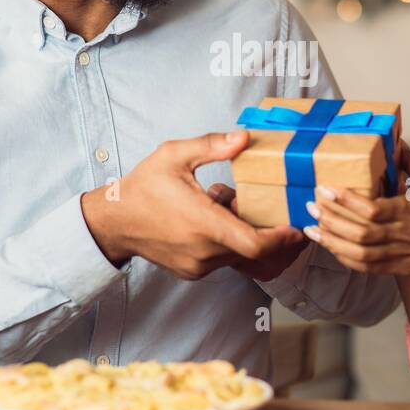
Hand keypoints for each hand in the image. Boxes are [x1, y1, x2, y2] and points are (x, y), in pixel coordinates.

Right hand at [81, 131, 303, 280]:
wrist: (114, 221)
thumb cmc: (143, 187)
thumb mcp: (174, 155)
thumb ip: (211, 145)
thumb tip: (243, 137)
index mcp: (203, 223)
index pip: (254, 244)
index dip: (281, 240)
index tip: (295, 227)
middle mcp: (203, 251)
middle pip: (254, 252)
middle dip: (269, 233)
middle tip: (276, 213)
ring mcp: (198, 266)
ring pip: (239, 256)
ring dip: (246, 235)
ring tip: (228, 205)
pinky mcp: (193, 272)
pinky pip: (224, 260)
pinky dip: (230, 243)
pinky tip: (215, 219)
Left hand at [306, 143, 409, 286]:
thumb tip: (396, 143)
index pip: (371, 208)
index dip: (345, 200)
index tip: (326, 188)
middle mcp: (401, 236)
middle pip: (357, 232)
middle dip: (330, 219)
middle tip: (310, 204)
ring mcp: (397, 255)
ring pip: (357, 252)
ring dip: (331, 241)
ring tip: (312, 227)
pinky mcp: (397, 268)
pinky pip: (365, 267)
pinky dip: (345, 258)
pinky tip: (331, 247)